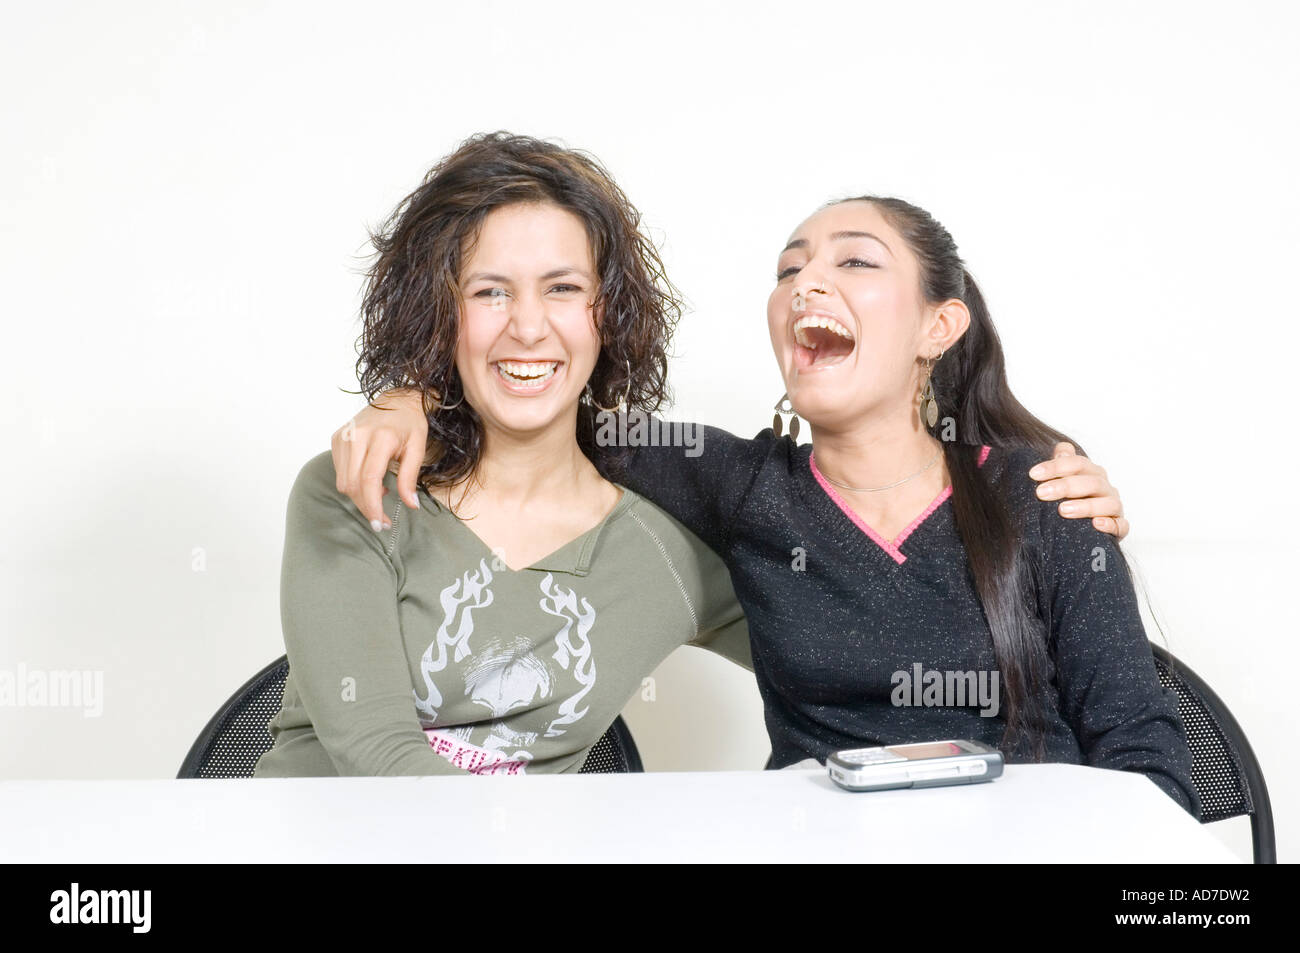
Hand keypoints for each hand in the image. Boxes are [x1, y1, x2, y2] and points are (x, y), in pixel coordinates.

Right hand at [330, 387, 429, 531]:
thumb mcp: (418, 448)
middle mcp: (356, 436)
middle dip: (366, 507)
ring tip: (380, 494)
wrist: (395, 399)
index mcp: (380, 438)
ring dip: (360, 497)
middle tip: (382, 520)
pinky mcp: (336, 438)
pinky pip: (340, 472)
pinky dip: (354, 483)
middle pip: (353, 485)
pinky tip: (370, 480)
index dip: (372, 506)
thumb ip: (410, 478)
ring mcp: (343, 437)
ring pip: (343, 482)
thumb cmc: (410, 424)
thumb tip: (410, 505)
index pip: (369, 479)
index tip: (380, 524)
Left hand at [1028, 442, 1128, 538]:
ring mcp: (1114, 507)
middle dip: (1065, 486)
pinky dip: (1110, 525)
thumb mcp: (1061, 481)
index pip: (1078, 463)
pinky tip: (1096, 524)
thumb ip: (1062, 464)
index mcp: (1091, 473)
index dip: (1056, 466)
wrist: (1079, 529)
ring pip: (1109, 503)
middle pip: (1092, 482)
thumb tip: (1061, 448)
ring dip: (1086, 506)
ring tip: (1063, 510)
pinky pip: (1121, 525)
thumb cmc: (1068, 499)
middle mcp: (1105, 488)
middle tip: (1041, 493)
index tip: (1033, 474)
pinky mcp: (1119, 526)